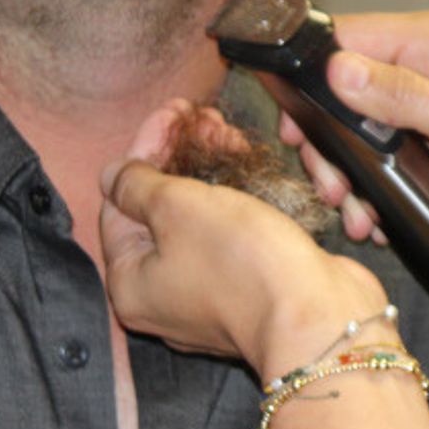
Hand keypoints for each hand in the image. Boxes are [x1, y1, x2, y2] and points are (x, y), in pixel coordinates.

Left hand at [100, 101, 386, 380]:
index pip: (120, 202)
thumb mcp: (179, 207)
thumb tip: (111, 175)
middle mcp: (160, 296)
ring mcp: (205, 296)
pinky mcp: (245, 290)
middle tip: (207, 118)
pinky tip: (248, 171)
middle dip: (182, 156)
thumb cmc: (241, 261)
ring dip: (210, 172)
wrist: (317, 315)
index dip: (146, 150)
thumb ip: (138, 184)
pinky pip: (227, 237)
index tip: (174, 113)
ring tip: (232, 136)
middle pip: (158, 211)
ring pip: (196, 221)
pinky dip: (233, 202)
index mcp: (130, 283)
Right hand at [278, 10, 428, 259]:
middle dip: (326, 135)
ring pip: (353, 113)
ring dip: (342, 162)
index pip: (349, 34)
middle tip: (329, 183)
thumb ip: (405, 95)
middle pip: (343, 78)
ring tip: (351, 205)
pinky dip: (364, 171)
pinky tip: (370, 205)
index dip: (311, 78)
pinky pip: (375, 136)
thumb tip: (341, 69)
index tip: (299, 127)